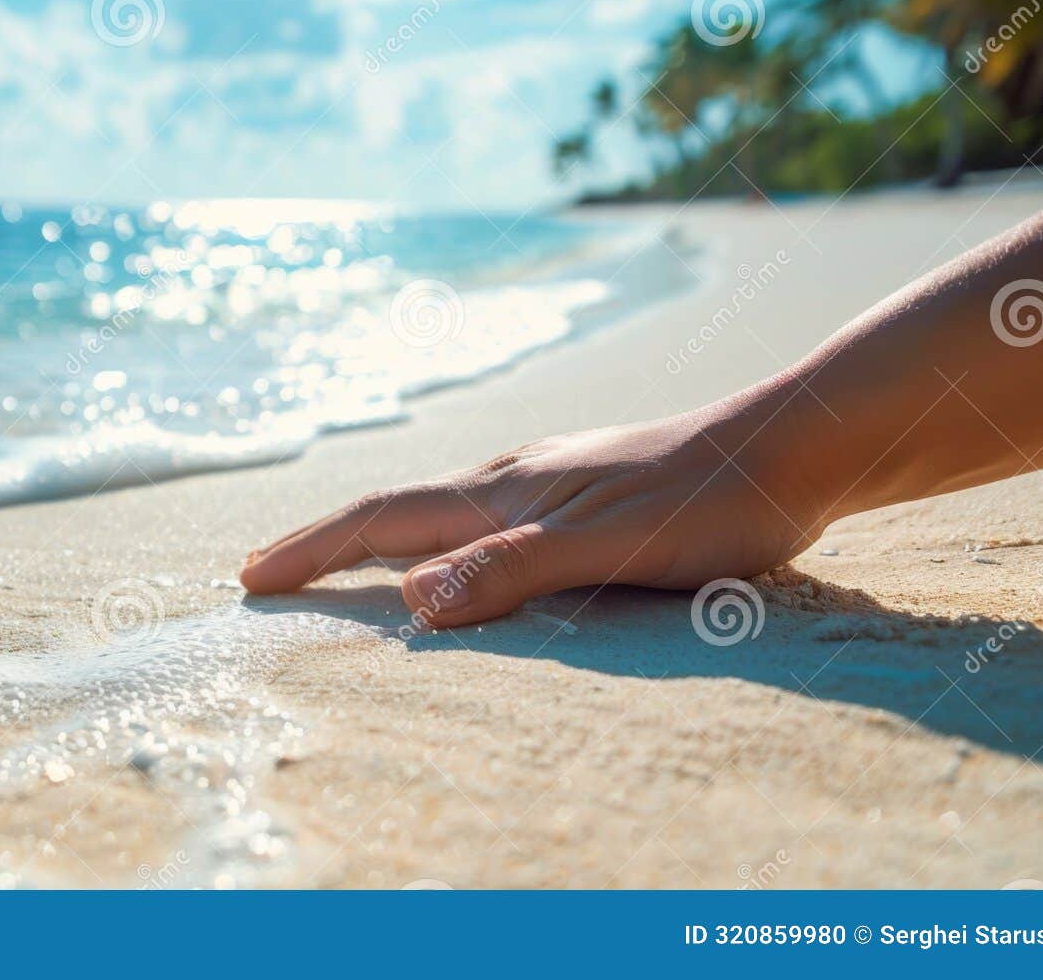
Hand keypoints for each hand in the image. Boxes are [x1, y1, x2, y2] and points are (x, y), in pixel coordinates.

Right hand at [240, 402, 829, 627]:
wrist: (793, 441)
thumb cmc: (708, 503)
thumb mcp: (611, 547)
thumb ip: (512, 570)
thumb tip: (410, 601)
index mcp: (507, 490)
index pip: (383, 519)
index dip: (313, 549)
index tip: (250, 577)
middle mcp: (515, 474)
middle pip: (396, 508)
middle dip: (325, 540)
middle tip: (266, 570)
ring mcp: (549, 472)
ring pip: (437, 506)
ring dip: (375, 535)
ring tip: (340, 561)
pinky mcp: (584, 481)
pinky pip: (479, 510)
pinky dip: (433, 532)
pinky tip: (457, 543)